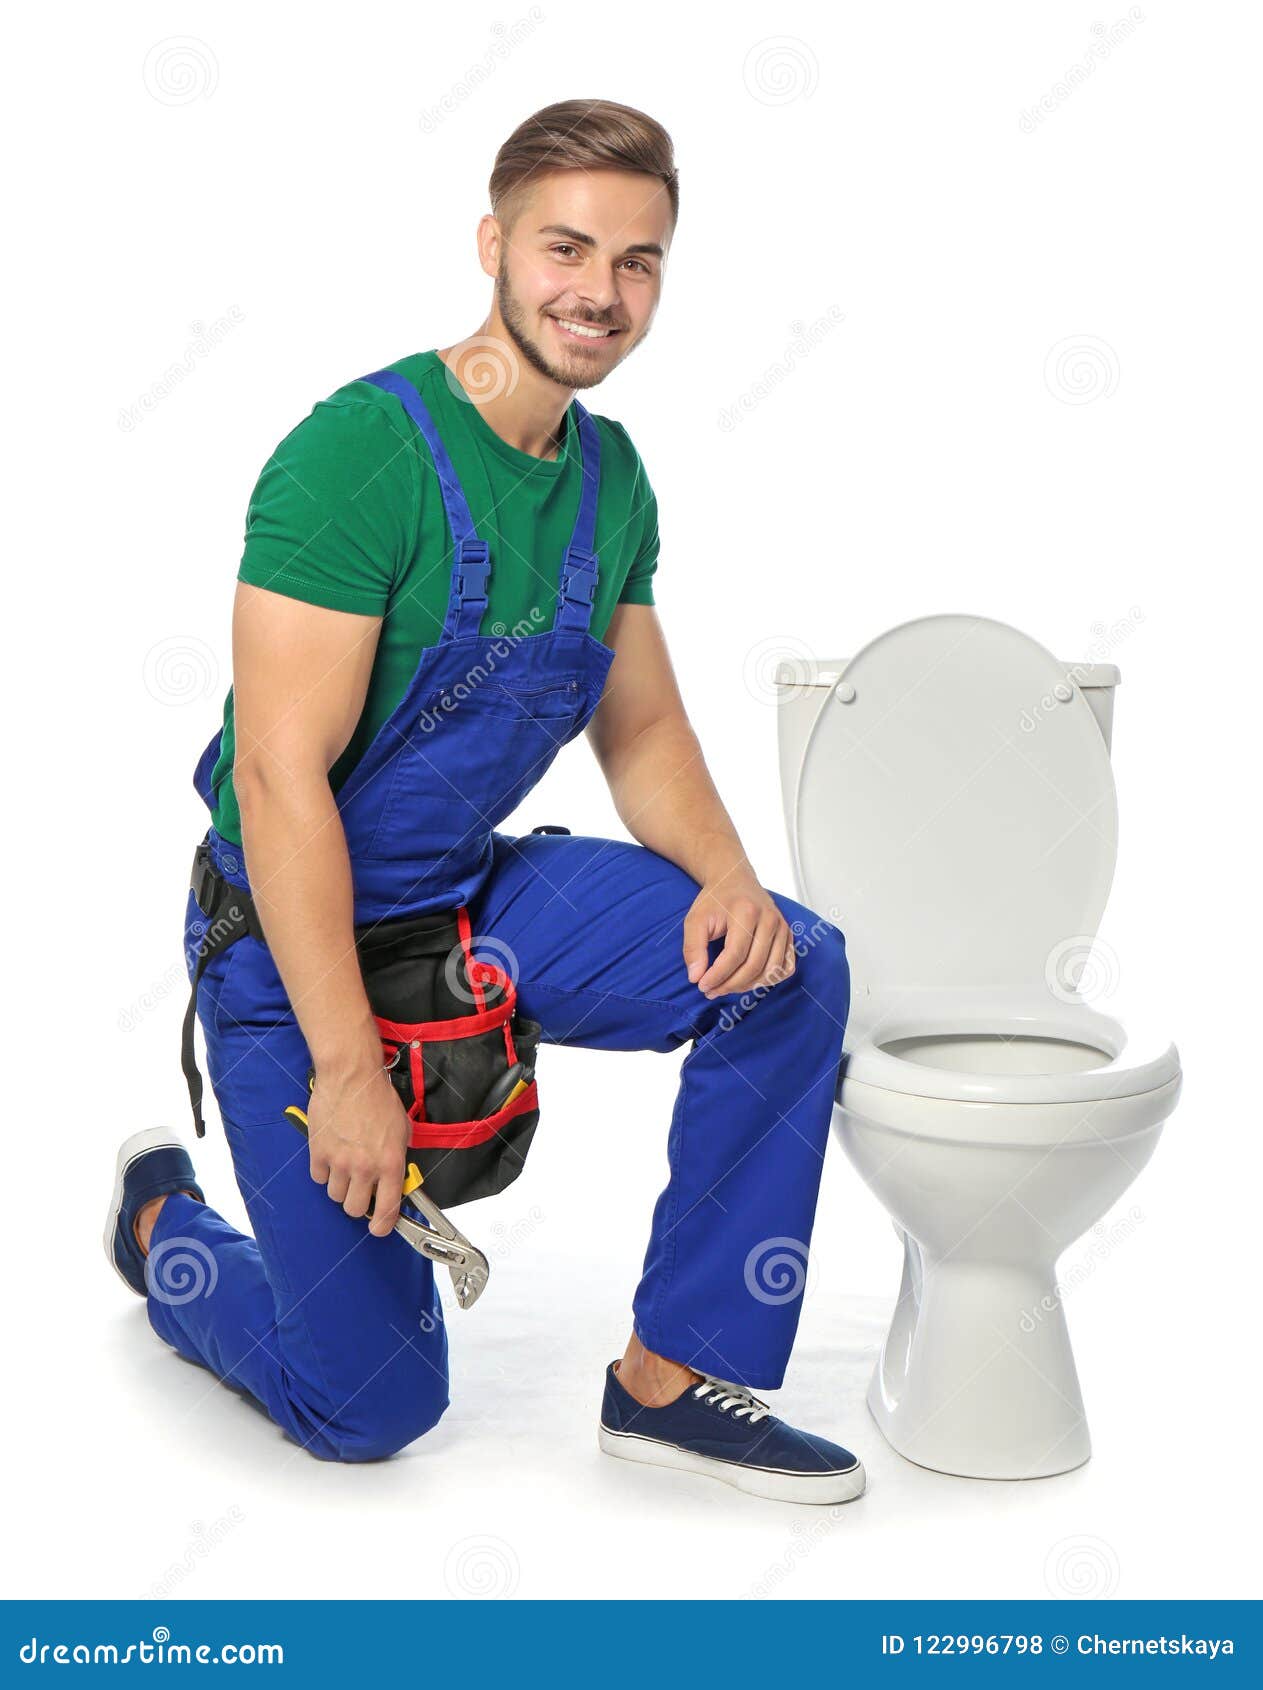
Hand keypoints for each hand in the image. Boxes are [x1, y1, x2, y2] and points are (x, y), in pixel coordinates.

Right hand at [305, 1057, 410, 1237]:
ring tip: (346, 1165)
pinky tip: (331, 1154)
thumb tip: (396, 1175)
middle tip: (361, 1187)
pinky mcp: (318, 1153)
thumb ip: (399, 1155)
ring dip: (341, 1185)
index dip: (382, 1226)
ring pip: (335, 1195)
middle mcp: (365, 1167)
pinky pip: (319, 1178)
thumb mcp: (402, 1128)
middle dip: (358, 1202)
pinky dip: (324, 1171)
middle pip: (354, 1209)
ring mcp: (339, 1162)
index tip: (379, 1228)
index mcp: (390, 1163)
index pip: (386, 1210)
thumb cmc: (378, 1097)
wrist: (351, 1076)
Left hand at [682, 870, 796, 1000]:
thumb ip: (693, 948)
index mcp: (746, 911)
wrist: (735, 880)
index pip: (735, 955)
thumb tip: (696, 977)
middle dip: (730, 985)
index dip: (718, 976)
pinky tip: (749, 980)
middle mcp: (769, 919)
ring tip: (726, 987)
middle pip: (754, 966)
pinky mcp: (788, 935)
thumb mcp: (695, 920)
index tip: (702, 985)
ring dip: (748, 986)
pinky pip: (786, 967)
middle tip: (711, 991)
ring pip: (771, 970)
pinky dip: (770, 980)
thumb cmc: (715, 900)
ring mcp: (782, 927)